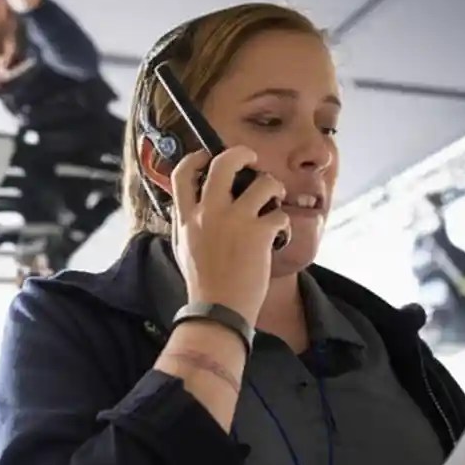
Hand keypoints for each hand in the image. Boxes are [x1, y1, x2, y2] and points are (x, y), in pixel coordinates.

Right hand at [172, 146, 288, 323]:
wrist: (218, 310)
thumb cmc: (202, 283)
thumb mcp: (183, 247)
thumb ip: (186, 223)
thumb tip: (190, 206)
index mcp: (186, 217)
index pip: (182, 173)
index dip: (197, 158)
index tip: (208, 157)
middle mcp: (208, 213)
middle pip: (224, 163)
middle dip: (242, 154)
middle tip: (252, 160)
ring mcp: (235, 221)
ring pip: (263, 182)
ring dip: (273, 188)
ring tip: (274, 200)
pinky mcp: (258, 234)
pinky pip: (279, 214)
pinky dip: (283, 223)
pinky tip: (279, 235)